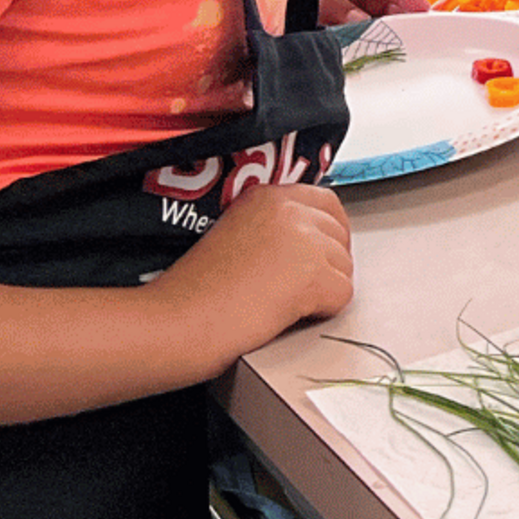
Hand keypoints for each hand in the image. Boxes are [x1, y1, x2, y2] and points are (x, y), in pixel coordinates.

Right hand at [148, 183, 353, 366]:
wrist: (174, 322)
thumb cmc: (192, 293)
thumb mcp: (233, 234)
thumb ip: (273, 227)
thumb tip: (312, 239)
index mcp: (265, 196)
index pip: (326, 202)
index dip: (327, 232)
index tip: (317, 254)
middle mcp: (287, 209)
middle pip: (340, 234)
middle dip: (328, 264)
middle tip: (297, 287)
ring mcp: (303, 239)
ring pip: (344, 267)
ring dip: (321, 290)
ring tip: (278, 302)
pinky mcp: (312, 274)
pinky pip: (342, 296)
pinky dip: (320, 312)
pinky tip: (284, 315)